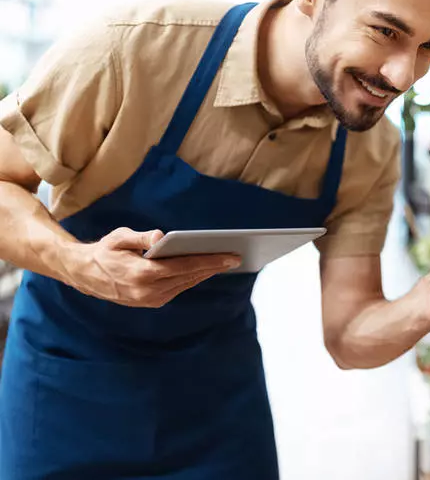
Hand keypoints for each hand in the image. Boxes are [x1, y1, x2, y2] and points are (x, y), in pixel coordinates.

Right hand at [63, 228, 239, 307]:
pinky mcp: (150, 302)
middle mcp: (148, 291)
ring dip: (205, 273)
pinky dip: (192, 279)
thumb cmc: (105, 250)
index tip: (230, 256)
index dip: (210, 261)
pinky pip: (178, 289)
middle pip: (190, 277)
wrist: (84, 274)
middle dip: (214, 267)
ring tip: (224, 262)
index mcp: (142, 274)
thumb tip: (160, 236)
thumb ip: (141, 236)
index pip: (185, 266)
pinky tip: (205, 269)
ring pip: (186, 284)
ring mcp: (149, 300)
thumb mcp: (120, 237)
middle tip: (235, 257)